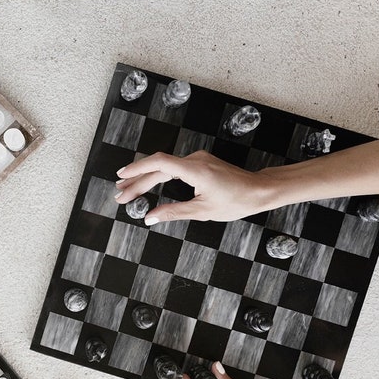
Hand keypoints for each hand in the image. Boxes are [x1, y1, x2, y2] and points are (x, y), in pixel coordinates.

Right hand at [115, 150, 274, 222]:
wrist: (259, 191)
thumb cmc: (236, 201)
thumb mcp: (202, 212)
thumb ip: (173, 213)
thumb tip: (150, 218)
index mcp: (195, 170)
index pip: (158, 164)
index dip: (137, 169)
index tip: (121, 177)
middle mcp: (194, 160)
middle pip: (158, 167)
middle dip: (137, 181)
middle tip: (120, 194)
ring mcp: (198, 160)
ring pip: (164, 166)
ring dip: (146, 178)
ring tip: (128, 188)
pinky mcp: (200, 163)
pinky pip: (174, 166)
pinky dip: (159, 175)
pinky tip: (149, 183)